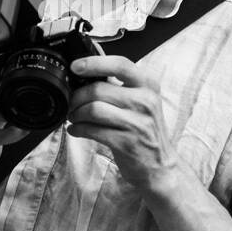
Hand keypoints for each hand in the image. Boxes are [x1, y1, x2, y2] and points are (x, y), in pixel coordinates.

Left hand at [65, 55, 178, 192]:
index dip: (94, 63)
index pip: (120, 65)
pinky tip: (77, 130)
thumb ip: (120, 86)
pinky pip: (92, 130)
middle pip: (98, 89)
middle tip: (71, 104)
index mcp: (148, 85)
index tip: (76, 67)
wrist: (160, 166)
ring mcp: (137, 122)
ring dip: (76, 114)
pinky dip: (78, 129)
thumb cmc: (145, 131)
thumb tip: (87, 73)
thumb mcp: (141, 102)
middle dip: (77, 97)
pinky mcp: (126, 142)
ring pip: (93, 109)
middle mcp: (145, 101)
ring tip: (73, 118)